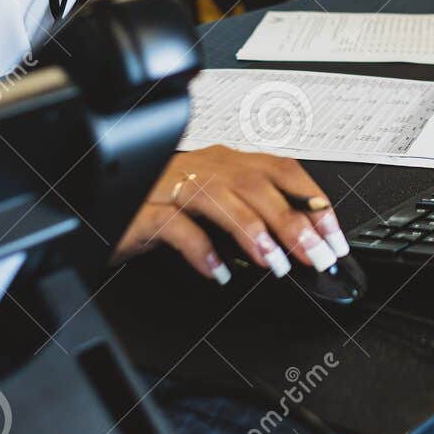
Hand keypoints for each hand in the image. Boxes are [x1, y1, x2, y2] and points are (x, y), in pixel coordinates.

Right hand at [112, 146, 349, 282]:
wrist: (98, 199)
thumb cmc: (162, 203)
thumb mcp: (213, 203)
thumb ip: (251, 214)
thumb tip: (299, 241)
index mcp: (226, 161)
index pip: (281, 170)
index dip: (312, 199)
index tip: (334, 234)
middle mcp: (203, 167)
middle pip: (257, 186)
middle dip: (293, 223)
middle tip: (316, 256)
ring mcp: (172, 186)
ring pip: (221, 200)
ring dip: (253, 233)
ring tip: (276, 265)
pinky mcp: (144, 212)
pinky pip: (175, 226)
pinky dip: (201, 250)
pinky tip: (218, 272)